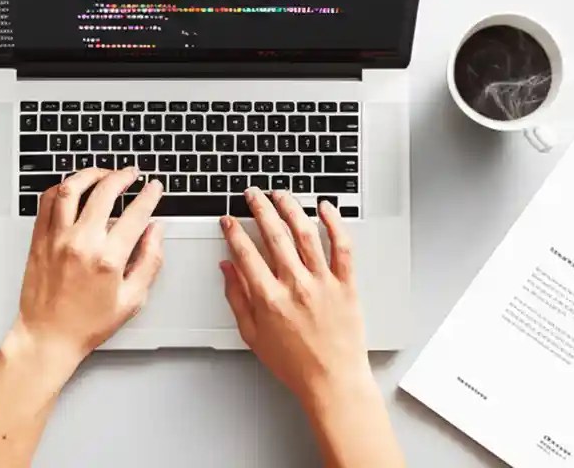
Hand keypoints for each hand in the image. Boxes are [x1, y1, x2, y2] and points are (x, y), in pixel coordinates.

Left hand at [6, 167, 164, 375]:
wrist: (48, 336)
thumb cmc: (87, 324)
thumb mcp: (132, 299)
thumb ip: (150, 261)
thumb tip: (156, 232)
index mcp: (108, 259)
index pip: (135, 214)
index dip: (149, 195)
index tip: (154, 187)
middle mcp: (81, 243)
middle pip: (105, 192)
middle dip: (123, 177)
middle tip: (131, 174)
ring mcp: (56, 238)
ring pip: (71, 189)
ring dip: (91, 174)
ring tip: (103, 173)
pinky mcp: (39, 240)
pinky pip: (47, 202)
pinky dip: (61, 188)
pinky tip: (72, 188)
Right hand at [220, 188, 372, 408]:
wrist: (332, 380)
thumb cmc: (294, 364)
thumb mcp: (252, 334)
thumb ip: (237, 298)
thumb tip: (226, 269)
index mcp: (269, 298)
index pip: (246, 252)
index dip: (233, 231)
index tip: (228, 220)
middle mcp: (295, 285)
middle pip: (274, 234)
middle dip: (259, 208)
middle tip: (252, 195)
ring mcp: (322, 282)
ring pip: (305, 232)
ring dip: (290, 207)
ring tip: (280, 194)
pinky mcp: (346, 284)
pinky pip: (342, 246)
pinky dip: (334, 223)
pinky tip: (325, 208)